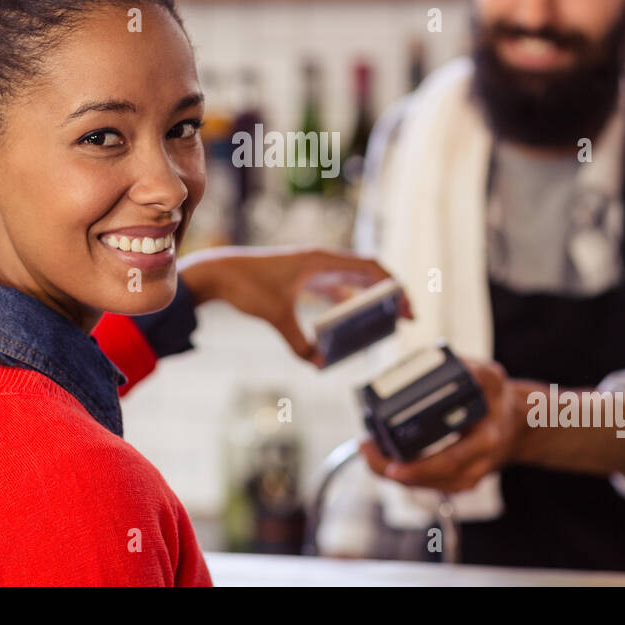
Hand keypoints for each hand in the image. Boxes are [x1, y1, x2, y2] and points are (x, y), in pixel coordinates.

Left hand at [177, 245, 412, 364]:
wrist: (218, 273)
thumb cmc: (246, 285)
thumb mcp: (276, 316)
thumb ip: (299, 343)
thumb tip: (318, 364)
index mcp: (321, 261)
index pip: (370, 267)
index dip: (393, 285)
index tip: (406, 305)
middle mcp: (320, 260)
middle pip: (366, 273)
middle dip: (388, 293)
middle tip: (406, 316)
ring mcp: (311, 268)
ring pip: (351, 279)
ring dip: (370, 295)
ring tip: (386, 316)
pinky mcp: (301, 277)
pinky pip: (334, 286)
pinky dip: (348, 299)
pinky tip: (353, 316)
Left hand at [358, 358, 526, 493]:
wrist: (519, 427)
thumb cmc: (498, 401)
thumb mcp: (491, 378)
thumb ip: (470, 368)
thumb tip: (438, 359)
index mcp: (485, 440)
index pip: (449, 461)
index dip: (418, 468)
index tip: (392, 466)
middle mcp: (476, 465)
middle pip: (429, 479)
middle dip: (391, 470)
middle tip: (366, 449)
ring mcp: (467, 477)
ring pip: (424, 485)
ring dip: (391, 472)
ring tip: (368, 451)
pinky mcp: (458, 481)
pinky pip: (426, 484)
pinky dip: (404, 474)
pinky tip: (383, 461)